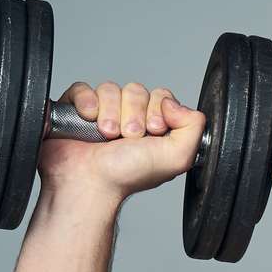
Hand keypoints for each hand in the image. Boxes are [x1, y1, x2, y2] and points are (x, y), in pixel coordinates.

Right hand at [38, 80, 206, 198]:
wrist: (90, 182)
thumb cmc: (129, 175)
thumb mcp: (178, 157)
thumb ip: (193, 127)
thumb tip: (175, 103)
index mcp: (155, 127)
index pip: (162, 96)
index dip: (158, 110)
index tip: (152, 132)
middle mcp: (130, 117)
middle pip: (137, 90)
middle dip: (133, 114)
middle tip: (128, 138)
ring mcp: (103, 112)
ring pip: (111, 88)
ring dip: (111, 114)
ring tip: (108, 136)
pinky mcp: (78, 109)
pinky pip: (84, 88)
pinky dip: (87, 103)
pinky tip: (88, 120)